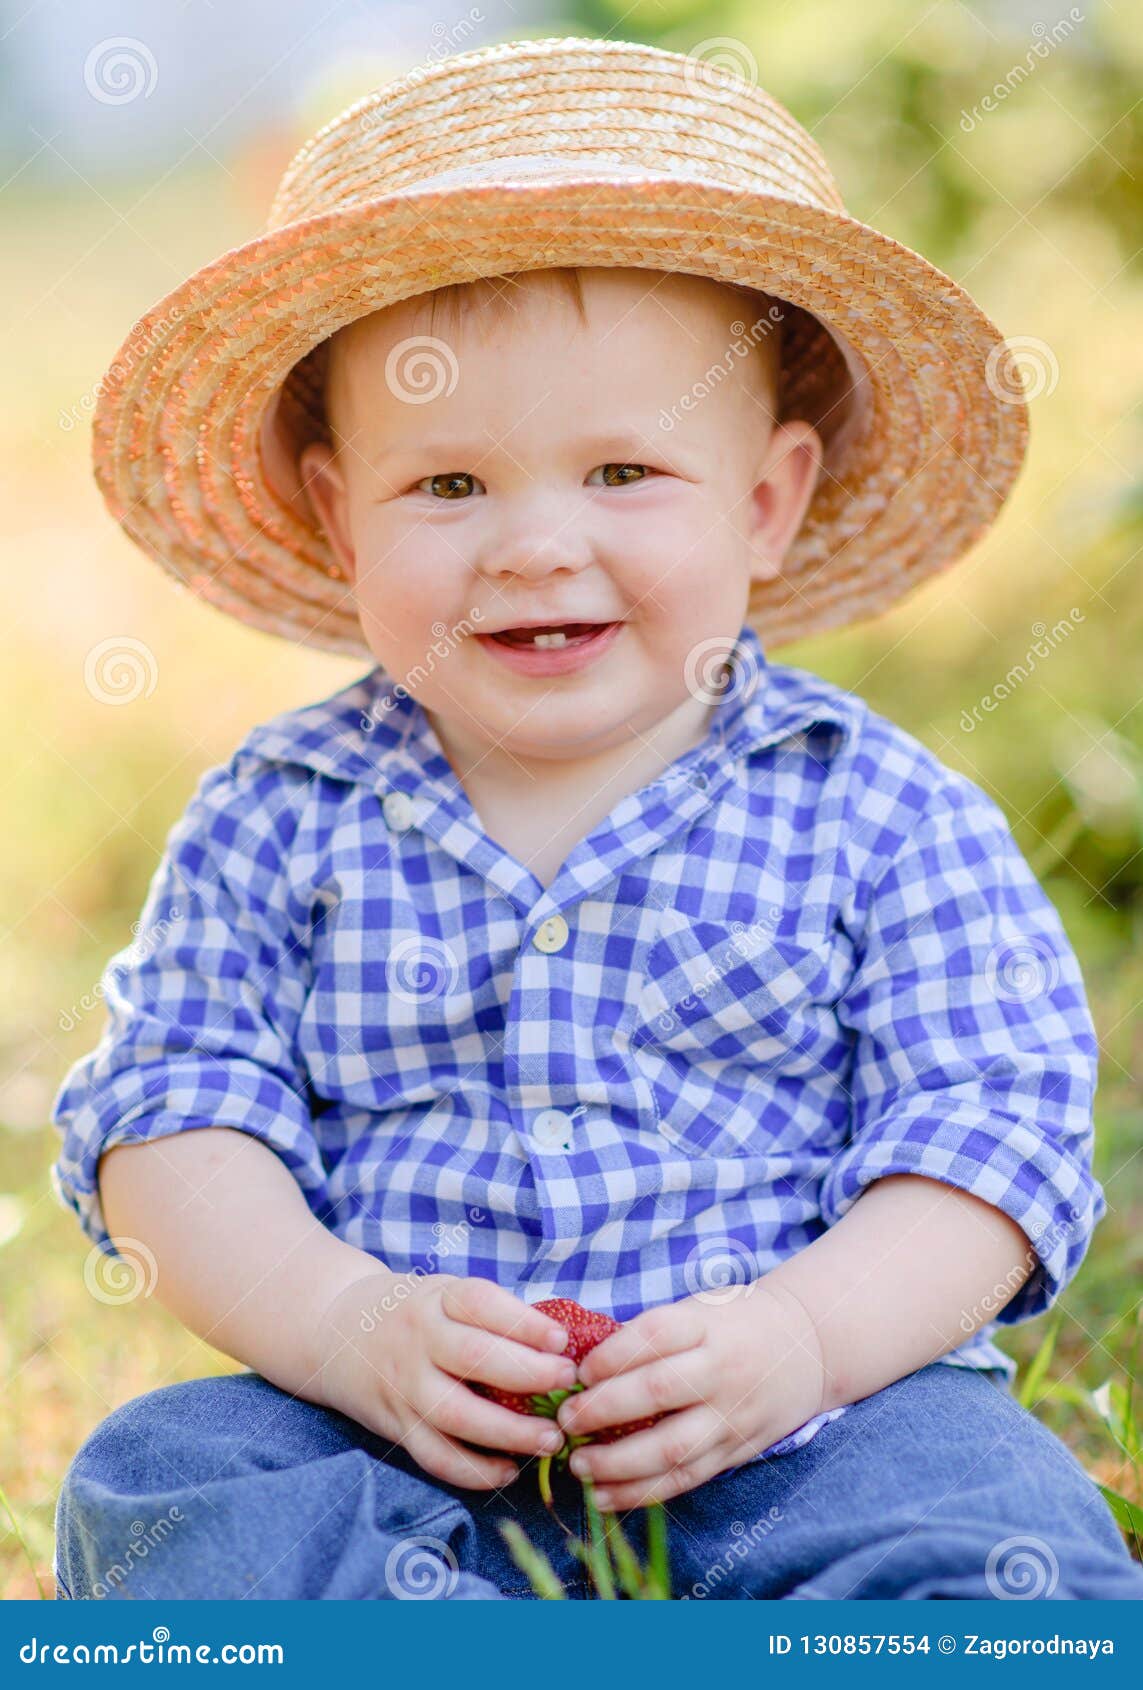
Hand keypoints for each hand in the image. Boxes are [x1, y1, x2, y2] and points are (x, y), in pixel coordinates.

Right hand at [314, 1269, 577, 1490]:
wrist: (336, 1331)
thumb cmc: (415, 1311)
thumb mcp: (446, 1294)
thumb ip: (493, 1316)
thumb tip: (564, 1346)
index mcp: (438, 1299)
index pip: (482, 1304)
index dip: (524, 1322)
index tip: (562, 1340)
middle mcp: (418, 1340)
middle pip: (475, 1358)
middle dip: (528, 1374)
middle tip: (569, 1385)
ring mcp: (405, 1385)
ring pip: (456, 1414)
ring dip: (509, 1432)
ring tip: (551, 1439)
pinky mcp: (396, 1425)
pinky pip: (434, 1455)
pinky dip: (473, 1470)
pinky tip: (508, 1472)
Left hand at [553, 1281, 825, 1510]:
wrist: (807, 1346)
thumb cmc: (735, 1323)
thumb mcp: (700, 1310)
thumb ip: (652, 1335)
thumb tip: (583, 1365)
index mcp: (707, 1325)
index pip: (656, 1335)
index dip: (613, 1354)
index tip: (580, 1372)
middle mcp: (721, 1370)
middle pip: (659, 1391)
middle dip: (605, 1409)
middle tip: (565, 1421)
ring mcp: (731, 1416)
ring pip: (672, 1447)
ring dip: (619, 1463)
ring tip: (579, 1466)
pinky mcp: (735, 1452)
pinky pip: (686, 1478)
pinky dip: (643, 1493)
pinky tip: (605, 1497)